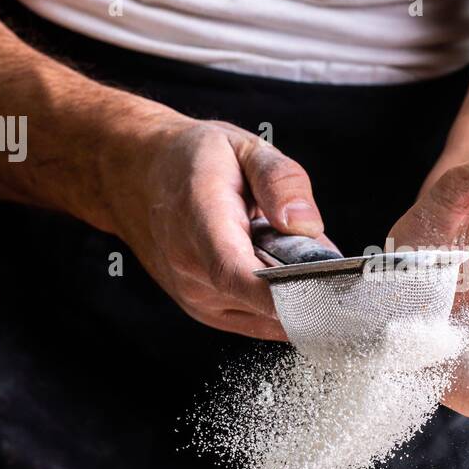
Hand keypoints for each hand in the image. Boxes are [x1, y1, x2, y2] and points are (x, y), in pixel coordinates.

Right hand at [116, 116, 335, 338]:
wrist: (137, 177)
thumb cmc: (189, 161)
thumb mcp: (243, 147)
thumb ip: (281, 180)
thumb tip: (306, 223)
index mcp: (202, 222)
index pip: (241, 275)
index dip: (288, 292)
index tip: (331, 292)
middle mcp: (191, 270)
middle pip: (265, 301)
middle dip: (309, 287)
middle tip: (327, 258)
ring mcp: (196, 297)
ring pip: (267, 315)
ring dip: (293, 294)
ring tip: (285, 253)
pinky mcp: (205, 312)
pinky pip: (258, 321)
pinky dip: (281, 304)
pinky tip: (278, 272)